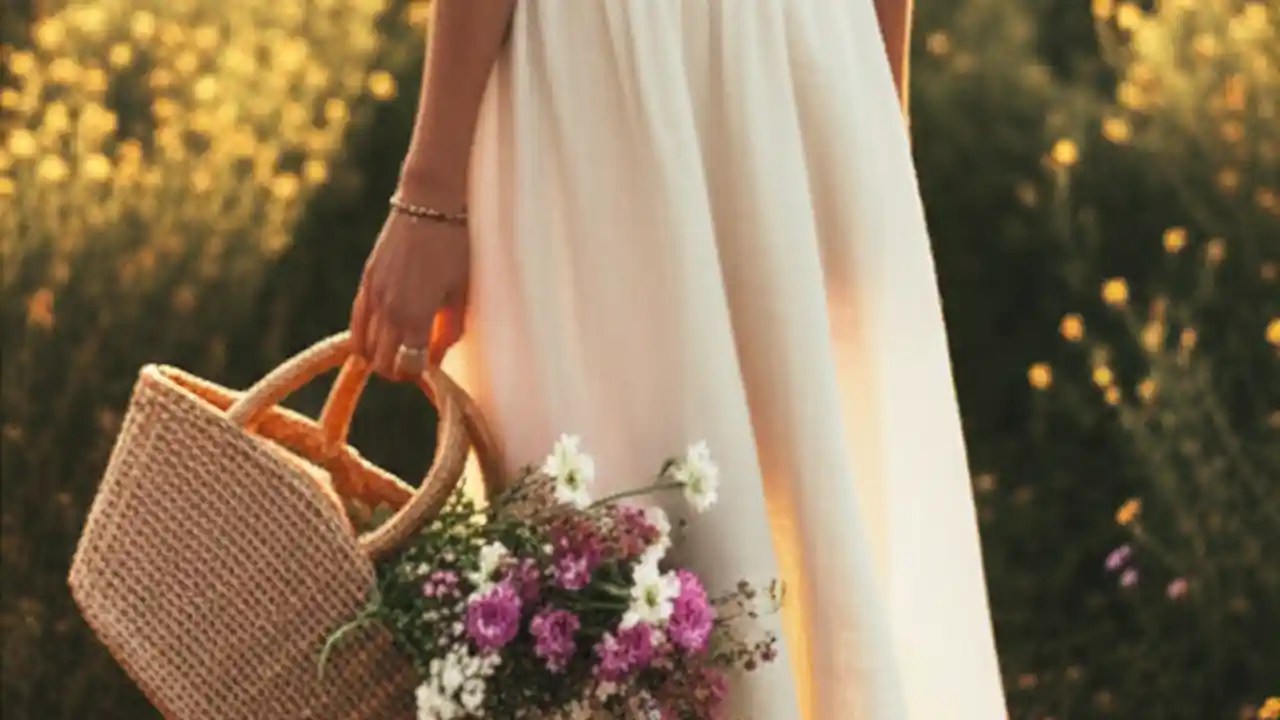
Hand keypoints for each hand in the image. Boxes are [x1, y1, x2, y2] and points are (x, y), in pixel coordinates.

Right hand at [349, 209, 469, 377]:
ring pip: (363, 345)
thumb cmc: (458, 247)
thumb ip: (449, 331)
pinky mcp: (367, 279)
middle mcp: (389, 310)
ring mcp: (373, 294)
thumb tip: (435, 358)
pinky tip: (379, 336)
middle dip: (398, 370)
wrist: (432, 203)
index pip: (408, 366)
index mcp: (415, 316)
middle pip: (382, 362)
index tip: (431, 370)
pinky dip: (364, 335)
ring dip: (379, 356)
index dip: (419, 374)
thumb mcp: (463, 292)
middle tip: (416, 363)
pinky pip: (357, 320)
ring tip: (398, 351)